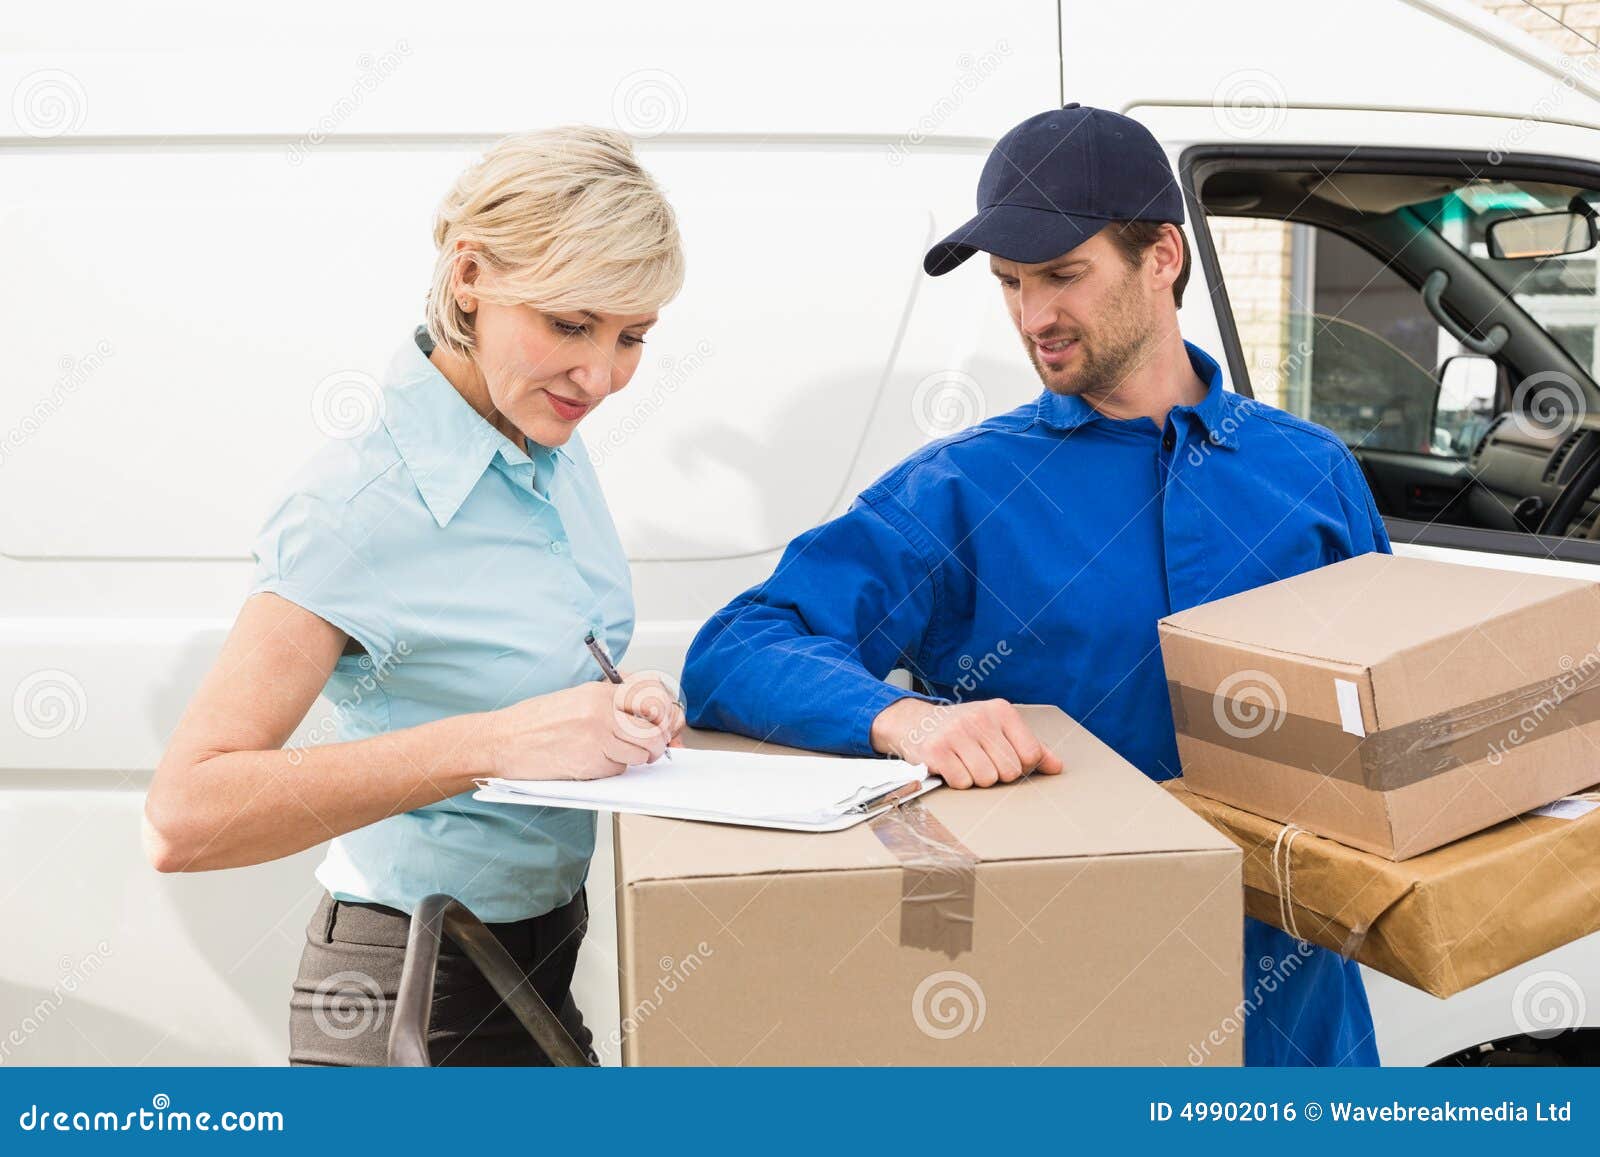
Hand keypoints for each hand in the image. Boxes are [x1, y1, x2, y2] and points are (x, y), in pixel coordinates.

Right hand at [484, 673, 685, 780]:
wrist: (504, 741)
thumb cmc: (536, 721)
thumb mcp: (577, 697)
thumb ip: (612, 702)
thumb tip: (650, 714)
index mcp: (601, 692)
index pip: (653, 699)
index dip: (665, 715)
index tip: (665, 723)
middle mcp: (603, 713)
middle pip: (654, 730)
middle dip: (658, 743)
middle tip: (652, 747)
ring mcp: (597, 739)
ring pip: (642, 754)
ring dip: (637, 759)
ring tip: (620, 755)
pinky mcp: (590, 764)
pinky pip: (619, 770)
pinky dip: (614, 770)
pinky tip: (597, 762)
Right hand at [869, 697, 1063, 788]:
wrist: (915, 722)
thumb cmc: (963, 729)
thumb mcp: (998, 729)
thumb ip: (1030, 747)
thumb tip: (1057, 767)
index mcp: (1001, 711)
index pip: (1031, 754)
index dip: (1020, 765)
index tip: (1003, 757)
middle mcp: (979, 718)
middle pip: (1010, 771)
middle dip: (997, 773)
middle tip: (980, 760)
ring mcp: (956, 733)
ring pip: (987, 779)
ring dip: (976, 779)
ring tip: (964, 762)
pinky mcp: (936, 751)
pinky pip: (962, 782)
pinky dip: (957, 781)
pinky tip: (950, 766)